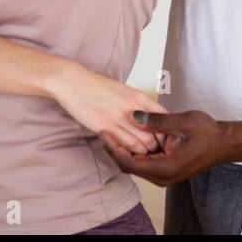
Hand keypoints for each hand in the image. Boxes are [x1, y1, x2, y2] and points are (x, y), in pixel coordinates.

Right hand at [47, 63, 168, 154]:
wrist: (74, 82)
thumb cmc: (98, 87)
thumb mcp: (124, 92)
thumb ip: (138, 105)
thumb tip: (150, 118)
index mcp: (140, 97)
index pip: (164, 117)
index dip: (168, 131)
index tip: (167, 140)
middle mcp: (133, 107)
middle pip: (156, 133)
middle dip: (159, 146)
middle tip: (159, 155)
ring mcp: (119, 118)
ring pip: (142, 142)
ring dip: (146, 152)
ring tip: (146, 158)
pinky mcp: (104, 127)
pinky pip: (124, 144)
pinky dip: (131, 152)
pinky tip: (131, 155)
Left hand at [99, 110, 228, 186]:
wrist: (224, 143)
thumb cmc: (208, 132)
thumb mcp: (183, 122)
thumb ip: (157, 121)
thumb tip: (134, 116)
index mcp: (165, 168)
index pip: (129, 163)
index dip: (114, 148)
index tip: (104, 133)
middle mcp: (162, 177)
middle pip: (129, 166)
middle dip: (115, 150)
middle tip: (105, 131)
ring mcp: (164, 176)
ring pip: (136, 166)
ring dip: (125, 150)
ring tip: (114, 132)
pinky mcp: (166, 171)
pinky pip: (145, 164)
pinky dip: (136, 151)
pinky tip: (131, 137)